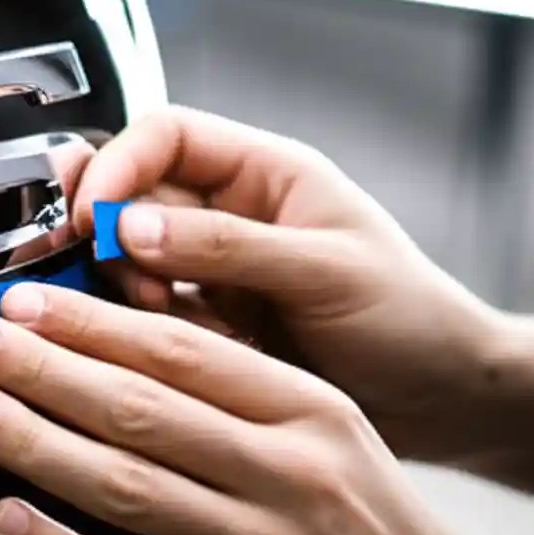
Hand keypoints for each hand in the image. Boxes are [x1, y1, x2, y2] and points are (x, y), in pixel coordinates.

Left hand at [0, 285, 464, 534]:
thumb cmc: (357, 500)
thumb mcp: (319, 420)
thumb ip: (232, 380)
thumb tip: (111, 335)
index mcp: (305, 407)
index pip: (181, 351)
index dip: (90, 322)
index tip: (19, 299)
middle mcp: (287, 472)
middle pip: (141, 409)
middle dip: (42, 369)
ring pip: (128, 485)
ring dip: (34, 442)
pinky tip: (6, 517)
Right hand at [71, 106, 504, 464]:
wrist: (438, 400)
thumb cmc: (409, 319)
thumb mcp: (327, 271)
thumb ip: (230, 246)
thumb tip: (134, 226)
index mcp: (263, 171)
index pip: (164, 135)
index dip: (119, 164)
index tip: (95, 213)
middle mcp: (228, 212)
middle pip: (132, 193)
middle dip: (109, 229)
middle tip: (105, 268)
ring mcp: (211, 268)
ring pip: (128, 254)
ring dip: (123, 283)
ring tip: (154, 314)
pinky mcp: (202, 320)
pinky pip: (143, 310)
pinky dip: (139, 325)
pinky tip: (172, 345)